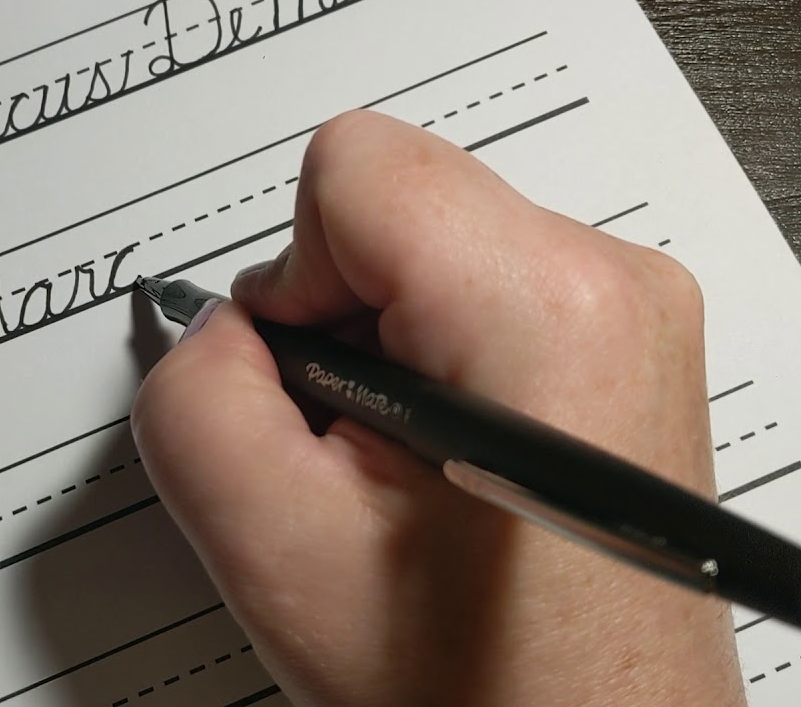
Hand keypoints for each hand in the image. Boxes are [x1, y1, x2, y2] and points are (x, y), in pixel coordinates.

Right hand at [131, 111, 747, 705]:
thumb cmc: (483, 690)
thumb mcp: (276, 550)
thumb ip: (194, 399)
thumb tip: (216, 333)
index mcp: (540, 312)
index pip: (354, 168)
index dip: (293, 280)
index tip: (315, 391)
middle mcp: (612, 288)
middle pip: (393, 205)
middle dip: (336, 321)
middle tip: (355, 452)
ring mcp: (629, 314)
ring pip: (428, 248)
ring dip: (381, 350)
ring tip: (404, 473)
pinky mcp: (620, 343)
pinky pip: (477, 292)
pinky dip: (431, 364)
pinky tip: (442, 466)